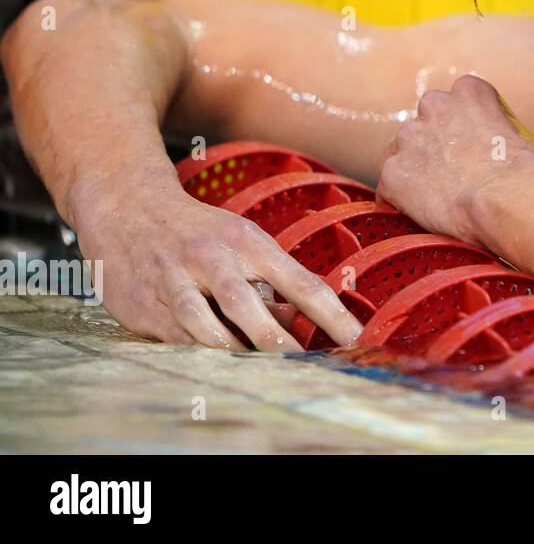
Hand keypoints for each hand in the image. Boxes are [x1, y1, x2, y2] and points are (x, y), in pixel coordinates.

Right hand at [74, 182, 364, 351]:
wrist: (128, 208)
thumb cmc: (199, 232)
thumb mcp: (243, 244)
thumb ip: (271, 285)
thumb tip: (299, 325)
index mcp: (247, 242)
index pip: (300, 282)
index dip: (332, 315)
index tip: (357, 339)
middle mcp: (211, 260)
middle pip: (246, 306)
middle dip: (276, 340)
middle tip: (302, 364)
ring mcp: (174, 283)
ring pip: (205, 328)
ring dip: (234, 352)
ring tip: (260, 371)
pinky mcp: (145, 307)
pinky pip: (177, 341)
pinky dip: (201, 354)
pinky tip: (217, 362)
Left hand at [376, 74, 533, 242]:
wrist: (510, 204)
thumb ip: (527, 142)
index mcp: (471, 91)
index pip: (459, 102)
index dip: (468, 129)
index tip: (477, 150)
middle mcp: (434, 106)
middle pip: (426, 124)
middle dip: (436, 146)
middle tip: (456, 175)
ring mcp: (408, 139)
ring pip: (403, 154)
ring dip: (417, 173)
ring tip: (439, 201)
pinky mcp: (392, 174)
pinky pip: (390, 188)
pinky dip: (402, 203)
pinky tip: (424, 218)